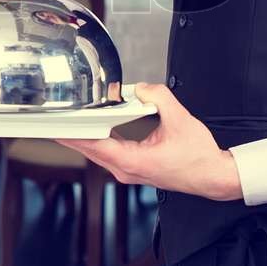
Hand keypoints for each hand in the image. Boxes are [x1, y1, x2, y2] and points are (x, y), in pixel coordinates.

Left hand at [56, 83, 241, 200]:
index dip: (72, 134)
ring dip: (86, 138)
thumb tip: (142, 88)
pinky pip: (109, 154)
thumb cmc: (199, 157)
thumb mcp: (180, 119)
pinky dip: (100, 141)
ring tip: (70, 122)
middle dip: (73, 134)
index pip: (94, 145)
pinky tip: (95, 130)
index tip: (55, 127)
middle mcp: (127, 170)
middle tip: (53, 120)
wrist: (213, 177)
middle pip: (91, 150)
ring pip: (99, 153)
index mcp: (133, 161)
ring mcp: (130, 172)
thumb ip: (159, 97)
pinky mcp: (135, 170)